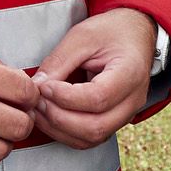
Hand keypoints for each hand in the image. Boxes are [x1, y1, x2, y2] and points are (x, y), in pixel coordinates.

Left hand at [29, 9, 156, 148]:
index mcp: (131, 73)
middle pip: (96, 126)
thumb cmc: (112, 32)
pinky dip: (65, 133)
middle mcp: (133, 100)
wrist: (134, 36)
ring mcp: (126, 114)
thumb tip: (36, 86)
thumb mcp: (83, 36)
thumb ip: (59, 61)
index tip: (44, 86)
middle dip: (58, 117)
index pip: (98, 97)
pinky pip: (89, 139)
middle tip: (37, 101)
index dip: (66, 97)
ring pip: (91, 138)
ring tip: (39, 109)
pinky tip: (49, 116)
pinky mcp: (114, 121)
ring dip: (59, 128)